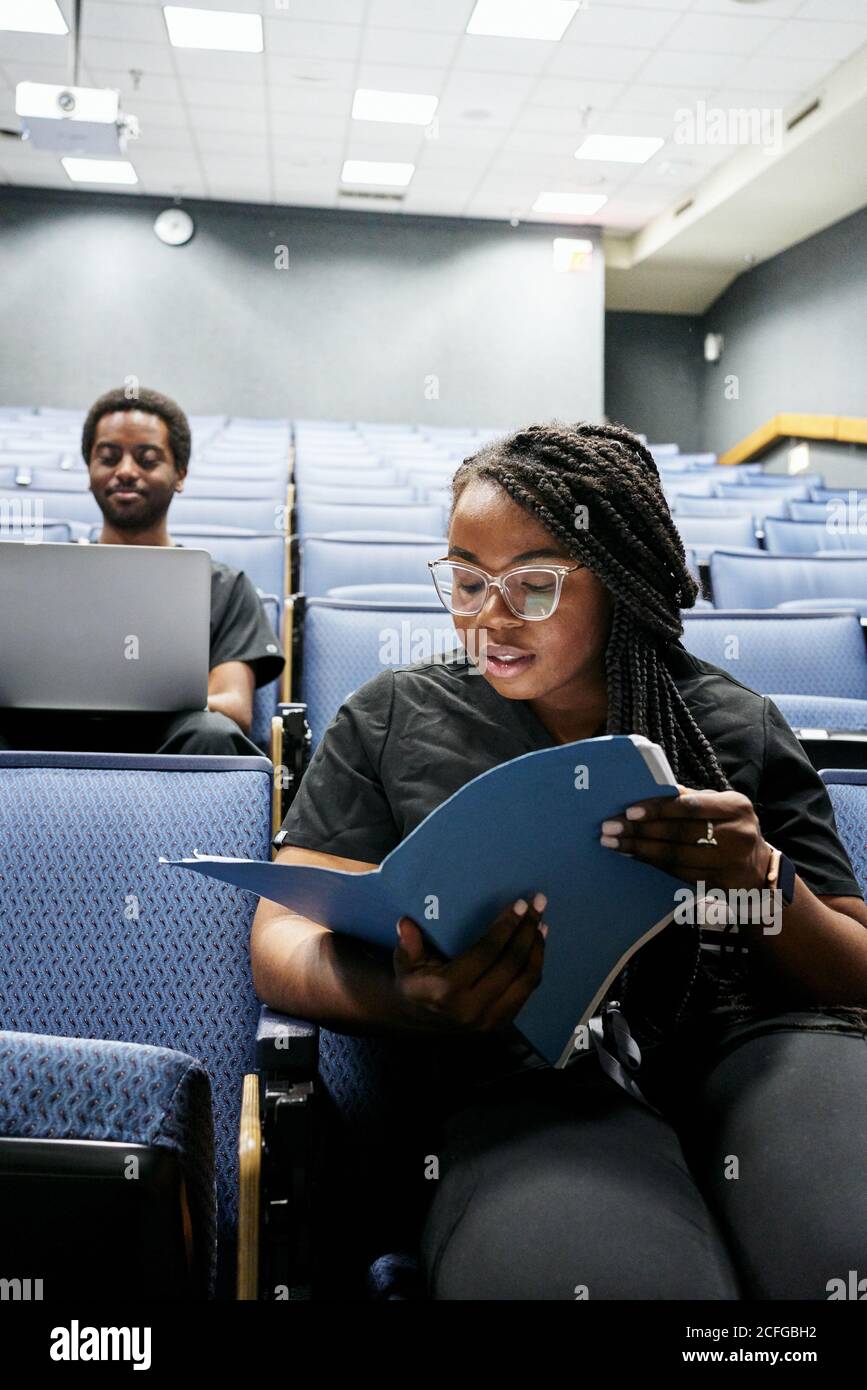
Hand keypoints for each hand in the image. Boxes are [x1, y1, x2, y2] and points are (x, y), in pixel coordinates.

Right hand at [393, 893, 547, 1034]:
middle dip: (528, 931)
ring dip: (537, 949)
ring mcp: (489, 1020)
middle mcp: (471, 1009)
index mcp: (447, 990)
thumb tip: (406, 923)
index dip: (506, 927)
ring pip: (526, 980)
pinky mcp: (501, 1024)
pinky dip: (535, 966)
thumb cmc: (415, 981)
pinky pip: (526, 992)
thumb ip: (408, 943)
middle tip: (538, 905)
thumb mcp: (405, 961)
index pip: (486, 953)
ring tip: (540, 923)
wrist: (418, 1018)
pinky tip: (536, 945)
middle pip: (511, 965)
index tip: (519, 904)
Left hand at [600, 785, 772, 892]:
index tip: (629, 811)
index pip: (691, 806)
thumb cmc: (732, 828)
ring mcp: (730, 862)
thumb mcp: (723, 806)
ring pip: (676, 856)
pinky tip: (633, 856)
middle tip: (609, 828)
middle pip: (680, 833)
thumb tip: (652, 789)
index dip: (659, 809)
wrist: (759, 869)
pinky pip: (678, 873)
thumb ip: (692, 798)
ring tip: (613, 844)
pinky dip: (653, 863)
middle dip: (640, 831)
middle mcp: (737, 834)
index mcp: (736, 807)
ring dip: (640, 850)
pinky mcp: (719, 884)